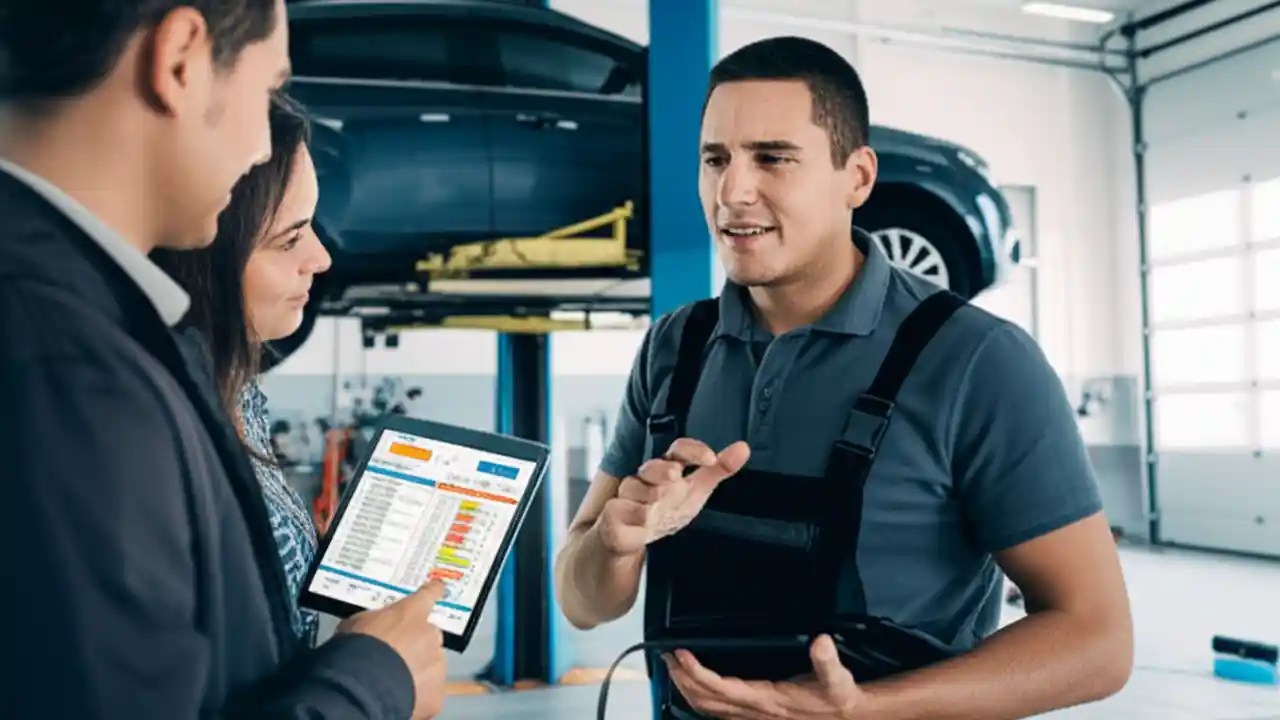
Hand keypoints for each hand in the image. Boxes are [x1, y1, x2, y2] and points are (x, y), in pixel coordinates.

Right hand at [337, 579, 448, 718]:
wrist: (361, 684)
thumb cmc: (356, 648)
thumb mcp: (357, 622)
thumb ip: (373, 621)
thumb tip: (371, 625)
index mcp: (412, 612)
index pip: (429, 594)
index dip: (434, 592)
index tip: (439, 588)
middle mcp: (430, 635)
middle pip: (430, 636)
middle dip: (417, 643)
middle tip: (395, 654)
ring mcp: (436, 664)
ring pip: (432, 664)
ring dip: (418, 668)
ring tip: (395, 678)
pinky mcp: (436, 692)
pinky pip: (429, 691)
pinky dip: (418, 693)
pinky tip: (400, 694)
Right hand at [595, 438, 749, 555]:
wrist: (623, 542)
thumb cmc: (662, 513)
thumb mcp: (695, 494)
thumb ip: (718, 471)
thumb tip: (743, 448)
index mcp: (667, 470)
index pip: (679, 451)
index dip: (693, 450)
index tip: (710, 458)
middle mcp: (645, 480)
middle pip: (652, 466)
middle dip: (661, 470)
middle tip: (674, 475)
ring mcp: (625, 497)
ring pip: (633, 488)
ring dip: (646, 498)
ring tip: (654, 509)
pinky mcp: (609, 516)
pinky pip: (618, 513)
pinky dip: (631, 518)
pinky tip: (639, 524)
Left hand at [664, 635, 865, 719]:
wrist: (846, 716)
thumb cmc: (838, 696)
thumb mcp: (838, 680)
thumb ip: (828, 662)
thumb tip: (821, 642)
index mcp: (767, 699)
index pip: (721, 688)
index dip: (697, 673)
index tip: (681, 654)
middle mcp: (754, 711)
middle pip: (704, 701)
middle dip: (682, 680)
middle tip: (666, 656)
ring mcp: (752, 716)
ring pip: (707, 709)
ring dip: (686, 689)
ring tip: (673, 667)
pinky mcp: (754, 715)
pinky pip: (718, 711)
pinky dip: (700, 698)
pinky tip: (694, 684)